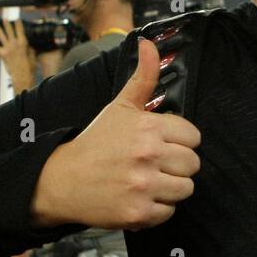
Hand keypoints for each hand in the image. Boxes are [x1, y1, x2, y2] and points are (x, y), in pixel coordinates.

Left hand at [0, 19, 36, 90]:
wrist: (22, 75)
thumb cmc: (29, 67)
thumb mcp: (32, 56)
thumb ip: (30, 49)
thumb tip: (28, 46)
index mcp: (23, 43)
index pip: (20, 30)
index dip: (18, 24)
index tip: (16, 19)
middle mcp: (15, 44)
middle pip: (9, 31)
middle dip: (6, 24)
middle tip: (4, 18)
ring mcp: (8, 49)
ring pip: (1, 36)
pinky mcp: (3, 54)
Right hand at [30, 38, 200, 229]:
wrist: (62, 181)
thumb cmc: (96, 142)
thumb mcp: (119, 106)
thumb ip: (142, 77)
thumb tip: (149, 43)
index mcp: (147, 127)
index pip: (193, 137)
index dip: (180, 142)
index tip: (161, 145)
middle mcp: (147, 155)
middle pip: (193, 164)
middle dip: (177, 165)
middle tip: (154, 165)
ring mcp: (144, 185)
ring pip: (186, 189)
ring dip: (170, 188)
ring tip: (148, 181)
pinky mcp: (139, 213)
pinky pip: (169, 212)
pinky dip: (157, 209)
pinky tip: (139, 197)